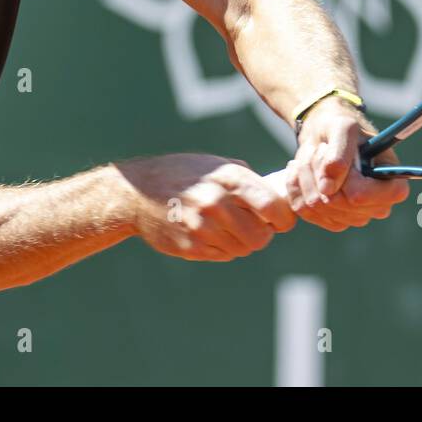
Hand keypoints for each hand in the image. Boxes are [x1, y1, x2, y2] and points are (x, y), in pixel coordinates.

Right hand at [116, 153, 296, 261]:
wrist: (138, 193)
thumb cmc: (184, 174)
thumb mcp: (216, 165)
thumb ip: (248, 180)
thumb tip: (281, 194)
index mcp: (229, 178)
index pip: (274, 209)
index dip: (282, 219)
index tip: (280, 221)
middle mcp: (217, 202)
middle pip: (261, 237)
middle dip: (262, 234)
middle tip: (255, 227)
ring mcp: (202, 227)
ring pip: (243, 249)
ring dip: (242, 242)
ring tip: (230, 228)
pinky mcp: (190, 246)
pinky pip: (222, 255)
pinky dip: (223, 248)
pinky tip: (210, 234)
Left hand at [285, 96, 409, 231]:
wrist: (324, 135)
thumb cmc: (341, 127)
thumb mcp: (343, 127)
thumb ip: (340, 153)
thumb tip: (327, 189)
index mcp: (392, 185)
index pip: (364, 197)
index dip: (346, 180)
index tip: (340, 159)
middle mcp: (377, 207)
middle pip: (337, 203)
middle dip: (320, 171)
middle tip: (319, 149)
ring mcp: (354, 218)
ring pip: (317, 207)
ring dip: (306, 175)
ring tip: (310, 155)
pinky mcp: (331, 221)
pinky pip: (303, 210)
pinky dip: (295, 186)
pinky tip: (300, 170)